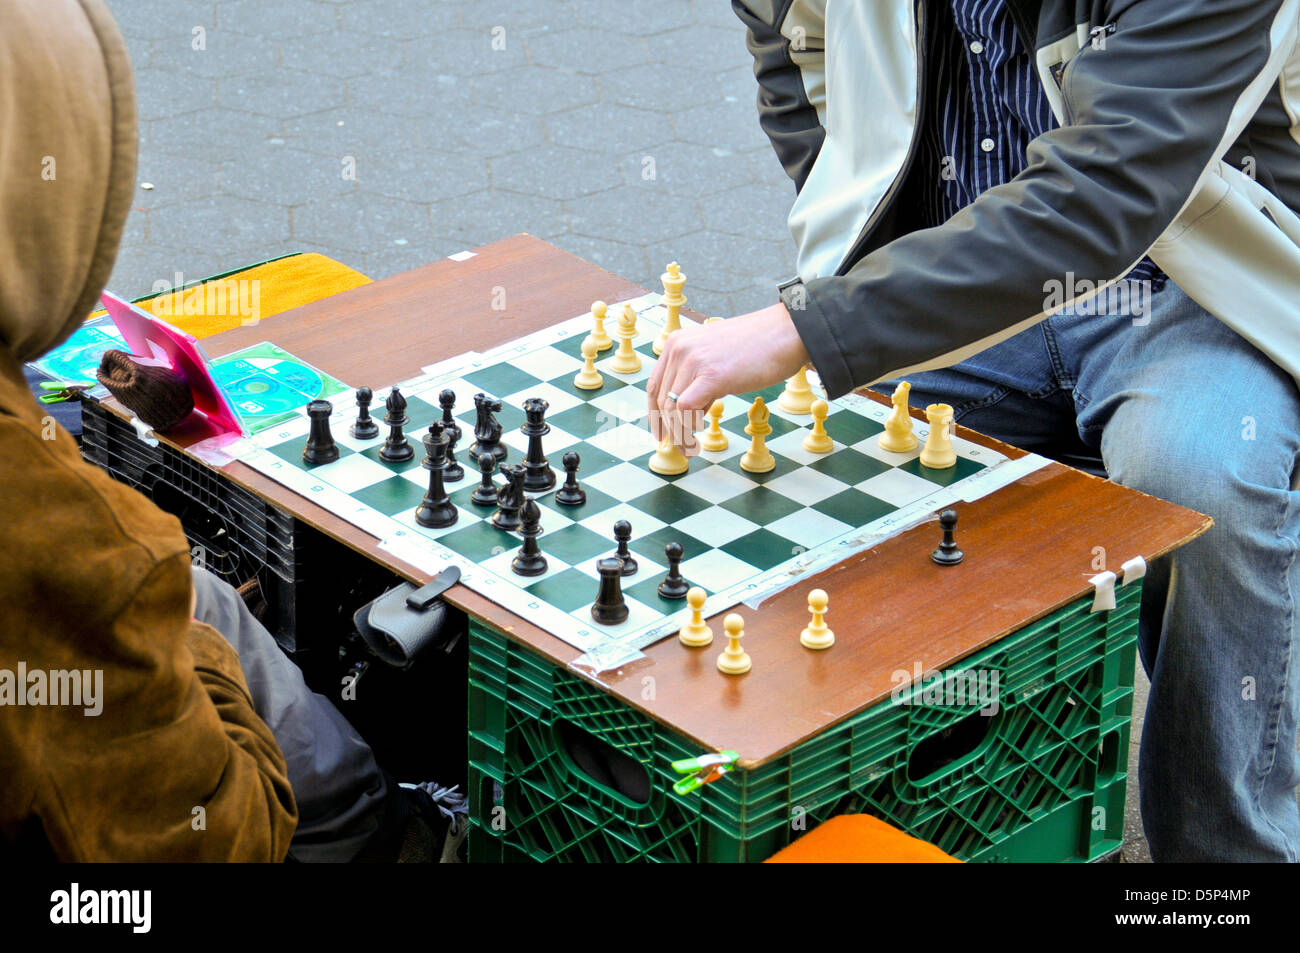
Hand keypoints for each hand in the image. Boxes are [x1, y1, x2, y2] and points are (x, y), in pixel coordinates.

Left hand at [646, 302, 809, 449]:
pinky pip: (686, 411)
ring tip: (690, 451)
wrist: (788, 333)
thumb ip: (699, 382)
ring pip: (672, 409)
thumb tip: (688, 416)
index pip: (655, 386)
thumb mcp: (716, 361)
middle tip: (679, 449)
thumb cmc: (758, 348)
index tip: (662, 435)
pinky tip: (695, 444)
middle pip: (661, 400)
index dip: (655, 415)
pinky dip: (687, 432)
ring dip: (678, 436)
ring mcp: (694, 360)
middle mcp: (679, 348)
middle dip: (668, 430)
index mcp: (677, 342)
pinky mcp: (712, 375)